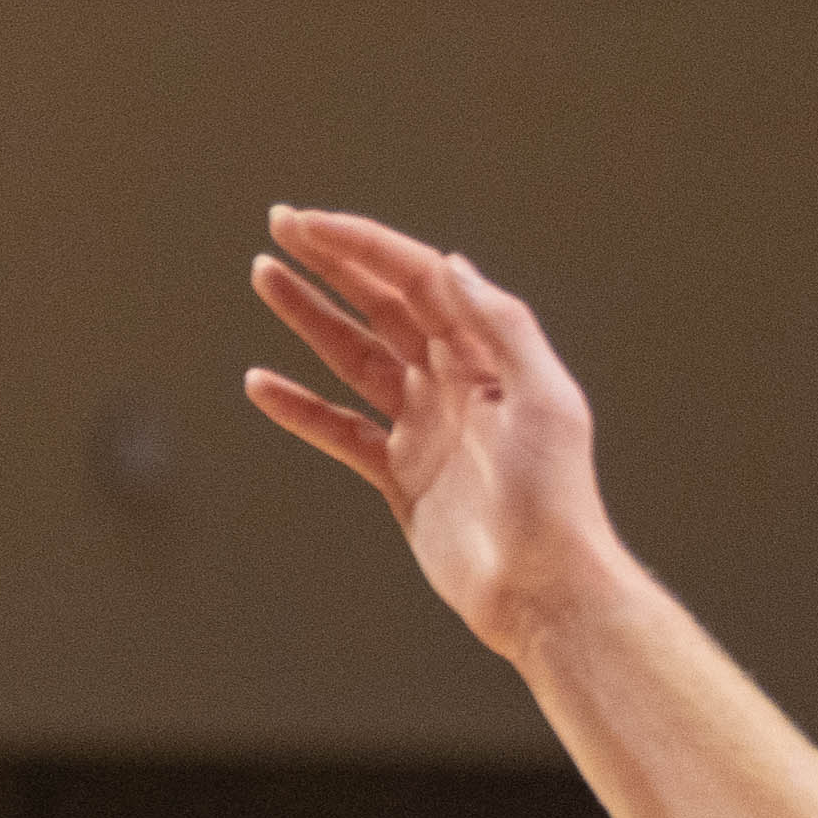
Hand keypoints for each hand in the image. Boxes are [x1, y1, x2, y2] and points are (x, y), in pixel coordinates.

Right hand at [245, 207, 627, 662]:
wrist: (542, 592)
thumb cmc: (556, 500)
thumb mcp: (546, 400)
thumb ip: (501, 328)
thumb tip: (451, 264)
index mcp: (488, 357)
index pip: (417, 282)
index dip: (362, 247)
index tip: (309, 225)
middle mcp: (454, 383)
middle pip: (382, 306)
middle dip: (332, 262)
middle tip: (280, 226)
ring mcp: (424, 429)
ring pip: (354, 357)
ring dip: (309, 316)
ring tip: (264, 277)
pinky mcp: (401, 477)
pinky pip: (340, 429)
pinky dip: (299, 406)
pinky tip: (261, 383)